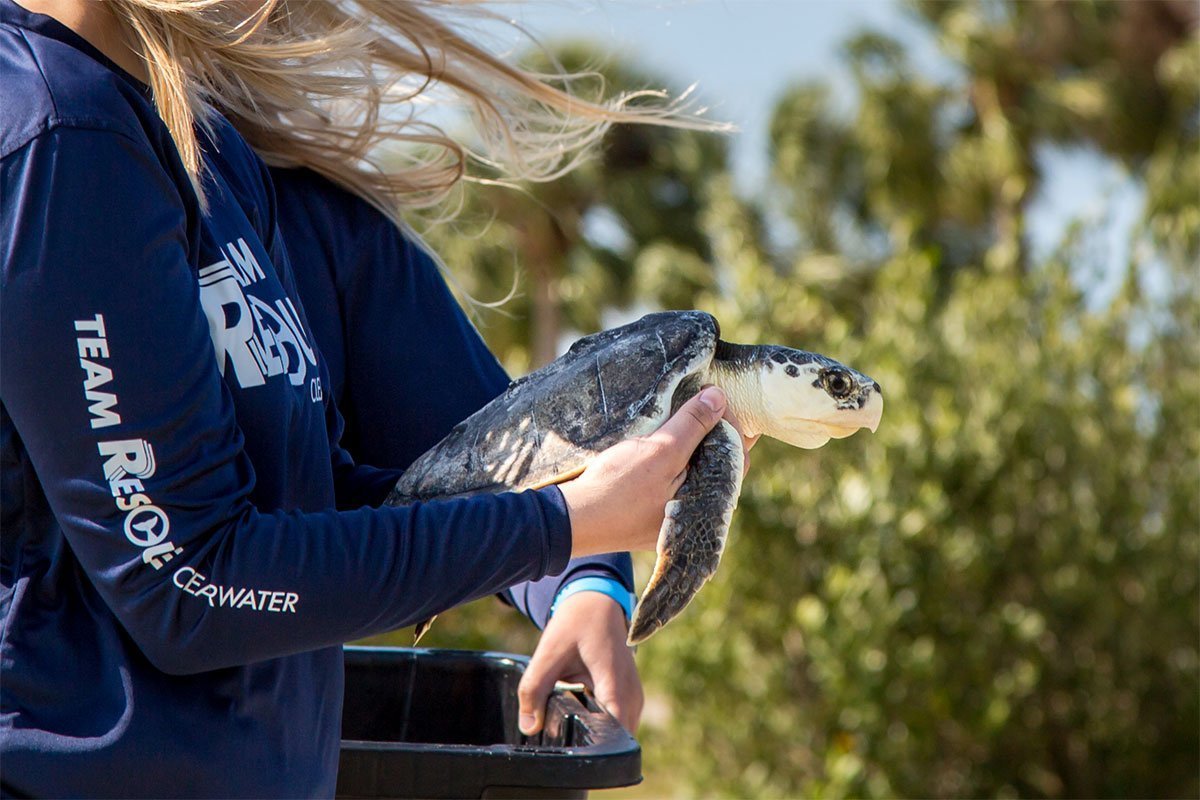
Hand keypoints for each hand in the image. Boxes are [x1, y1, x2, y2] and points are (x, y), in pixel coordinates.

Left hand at [518, 591, 641, 734]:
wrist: (597, 603)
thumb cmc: (576, 623)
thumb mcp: (548, 653)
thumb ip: (533, 690)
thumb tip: (528, 728)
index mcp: (615, 681)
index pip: (614, 732)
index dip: (593, 745)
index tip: (571, 745)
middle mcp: (632, 693)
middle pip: (616, 738)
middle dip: (591, 741)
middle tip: (562, 731)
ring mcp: (635, 697)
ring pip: (619, 733)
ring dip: (596, 733)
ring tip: (571, 715)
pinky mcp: (631, 697)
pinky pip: (619, 722)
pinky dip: (601, 723)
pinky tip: (580, 710)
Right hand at [560, 385, 728, 556]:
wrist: (574, 519)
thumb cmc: (618, 488)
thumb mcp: (661, 450)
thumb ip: (693, 425)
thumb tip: (719, 397)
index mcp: (709, 501)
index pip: (739, 456)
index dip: (732, 422)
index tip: (715, 396)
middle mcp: (698, 510)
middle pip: (718, 461)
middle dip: (713, 429)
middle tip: (702, 399)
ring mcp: (675, 511)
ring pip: (696, 468)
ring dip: (692, 441)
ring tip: (683, 412)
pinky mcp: (654, 509)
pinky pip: (676, 477)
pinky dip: (674, 455)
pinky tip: (663, 438)